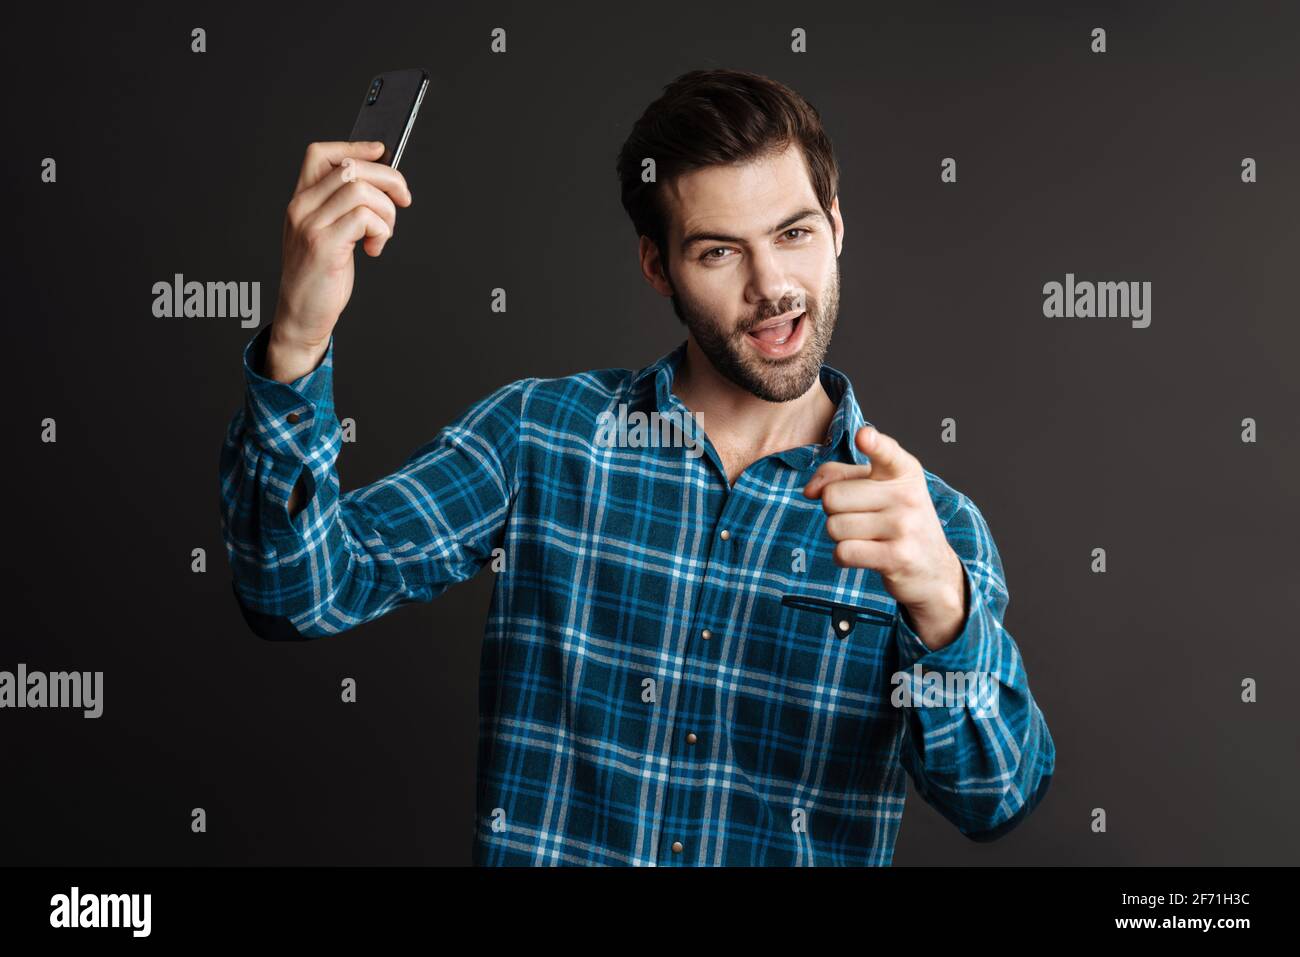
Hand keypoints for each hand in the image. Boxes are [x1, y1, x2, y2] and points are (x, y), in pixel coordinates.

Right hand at [272, 140, 412, 353]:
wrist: (301, 315)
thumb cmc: (319, 276)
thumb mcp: (325, 234)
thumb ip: (342, 208)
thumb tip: (381, 183)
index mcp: (300, 201)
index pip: (321, 154)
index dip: (355, 146)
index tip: (382, 153)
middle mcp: (301, 207)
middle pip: (351, 167)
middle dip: (389, 179)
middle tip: (403, 200)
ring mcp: (310, 225)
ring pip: (361, 190)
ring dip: (386, 211)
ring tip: (383, 234)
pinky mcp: (324, 246)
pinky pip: (364, 218)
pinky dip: (381, 231)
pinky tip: (374, 248)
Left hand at [802, 425, 966, 648]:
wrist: (933, 568)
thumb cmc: (896, 519)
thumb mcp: (876, 488)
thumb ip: (838, 476)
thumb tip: (809, 491)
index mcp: (903, 471)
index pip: (885, 452)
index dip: (872, 443)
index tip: (864, 436)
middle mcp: (907, 495)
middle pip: (833, 497)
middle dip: (834, 511)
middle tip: (860, 518)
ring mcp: (904, 526)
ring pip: (834, 526)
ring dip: (840, 536)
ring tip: (866, 537)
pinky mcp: (897, 557)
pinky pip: (843, 552)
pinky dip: (843, 557)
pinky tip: (864, 555)